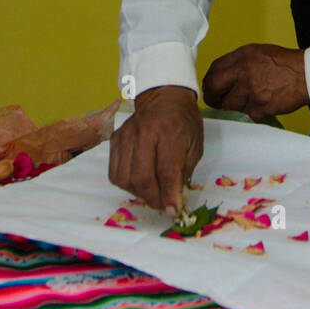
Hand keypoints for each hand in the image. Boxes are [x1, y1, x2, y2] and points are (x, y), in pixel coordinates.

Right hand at [108, 86, 202, 213]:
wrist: (164, 97)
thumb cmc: (184, 122)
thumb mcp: (195, 146)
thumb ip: (184, 174)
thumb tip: (174, 202)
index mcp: (169, 131)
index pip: (166, 171)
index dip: (169, 196)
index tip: (173, 211)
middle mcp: (144, 132)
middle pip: (141, 178)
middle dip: (153, 198)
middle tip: (162, 204)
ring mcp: (126, 136)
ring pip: (124, 178)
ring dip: (138, 193)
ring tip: (152, 193)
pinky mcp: (115, 140)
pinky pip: (114, 172)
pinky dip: (126, 184)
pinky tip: (139, 182)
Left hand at [202, 43, 307, 119]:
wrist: (307, 75)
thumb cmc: (284, 63)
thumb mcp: (258, 53)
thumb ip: (238, 62)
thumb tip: (222, 77)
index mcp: (242, 56)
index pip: (213, 70)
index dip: (210, 82)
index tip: (213, 88)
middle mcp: (244, 72)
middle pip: (213, 89)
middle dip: (212, 97)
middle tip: (217, 101)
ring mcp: (251, 92)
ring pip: (228, 106)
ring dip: (232, 107)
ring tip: (242, 104)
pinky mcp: (259, 108)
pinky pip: (245, 115)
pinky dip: (248, 114)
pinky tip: (257, 107)